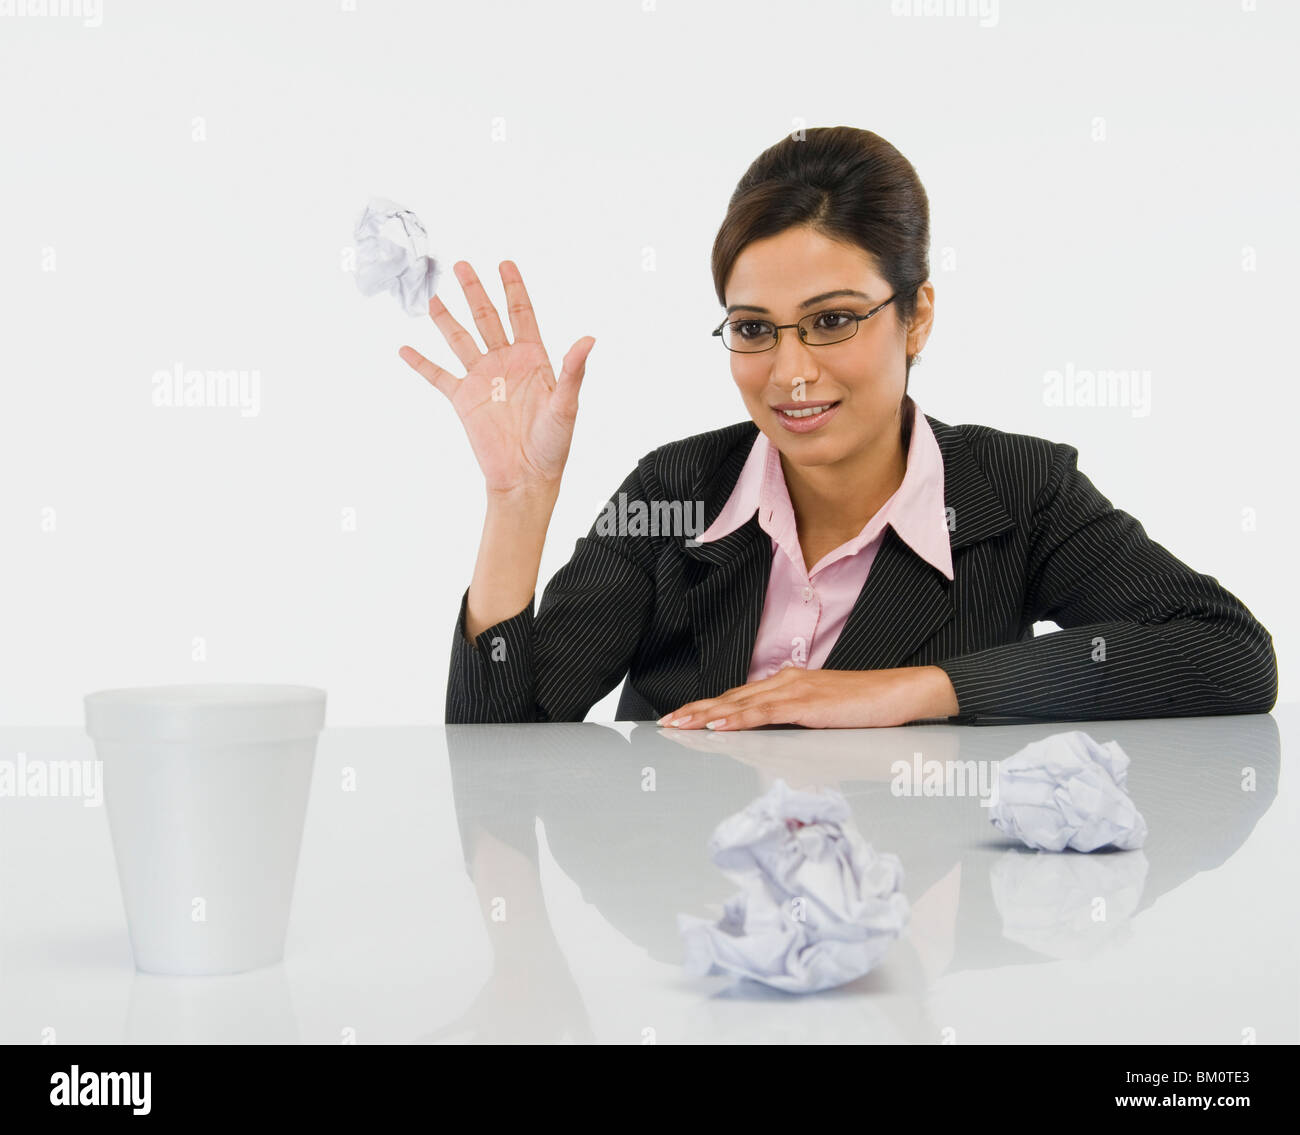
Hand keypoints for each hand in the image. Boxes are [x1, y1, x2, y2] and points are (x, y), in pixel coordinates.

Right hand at [399, 260, 594, 496]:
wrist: (527, 477)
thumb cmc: (554, 444)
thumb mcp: (566, 405)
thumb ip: (573, 371)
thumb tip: (589, 340)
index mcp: (533, 359)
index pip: (522, 314)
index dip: (513, 288)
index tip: (505, 263)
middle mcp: (505, 363)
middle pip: (487, 318)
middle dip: (475, 292)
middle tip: (462, 265)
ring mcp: (482, 380)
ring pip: (460, 340)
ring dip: (446, 319)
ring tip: (432, 297)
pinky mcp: (464, 400)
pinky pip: (438, 376)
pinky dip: (421, 363)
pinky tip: (406, 348)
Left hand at [656, 665, 959, 729]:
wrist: (899, 692)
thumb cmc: (865, 707)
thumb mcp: (822, 718)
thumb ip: (796, 727)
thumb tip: (773, 747)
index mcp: (787, 685)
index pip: (738, 698)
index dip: (707, 707)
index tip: (682, 717)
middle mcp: (785, 682)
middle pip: (731, 698)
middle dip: (695, 710)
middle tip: (666, 722)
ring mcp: (795, 691)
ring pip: (740, 704)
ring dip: (706, 714)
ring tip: (680, 724)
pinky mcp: (807, 704)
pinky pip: (765, 713)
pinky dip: (738, 719)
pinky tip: (718, 725)